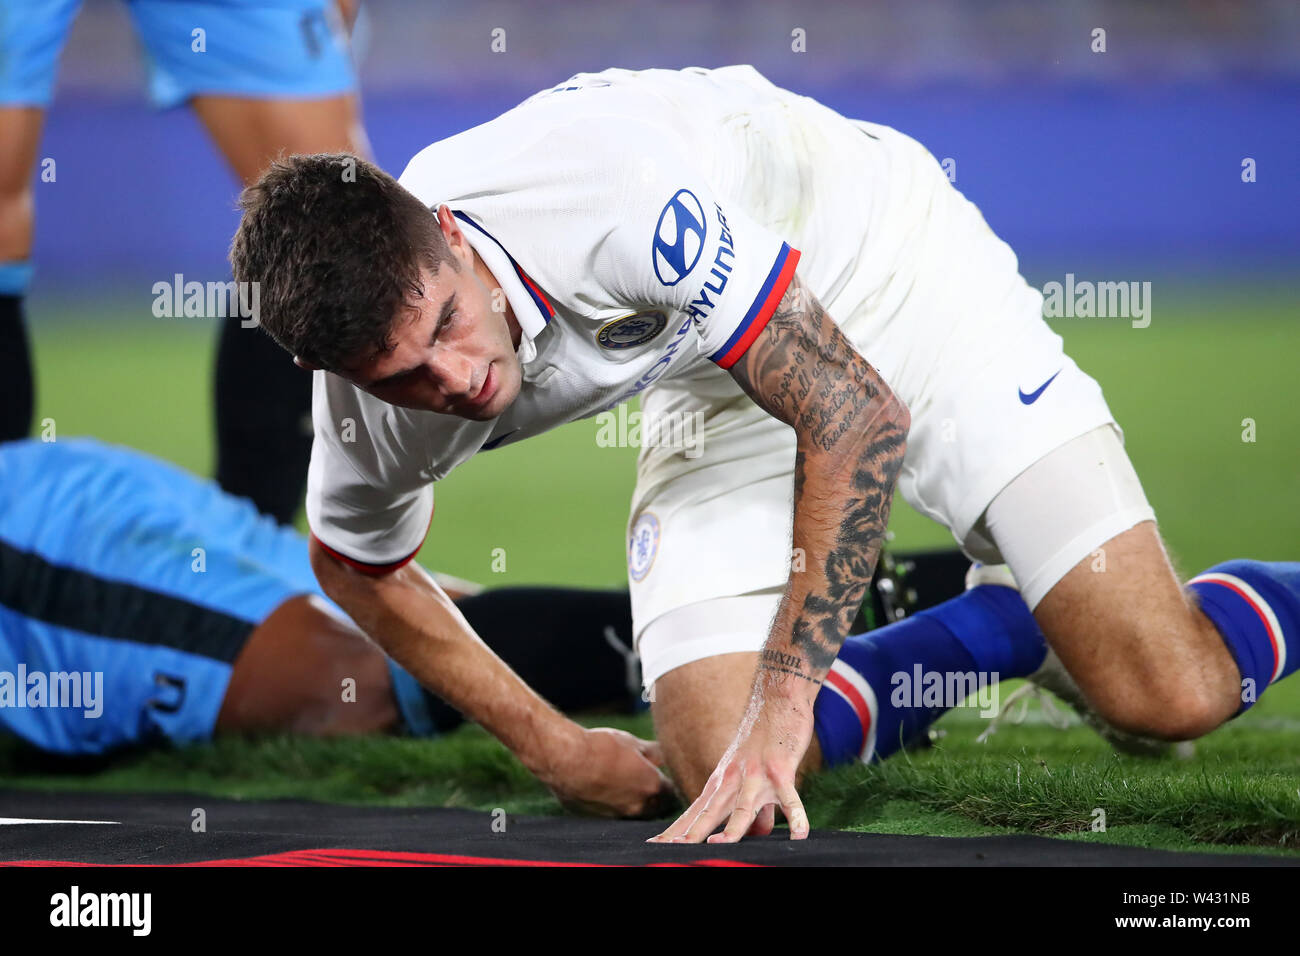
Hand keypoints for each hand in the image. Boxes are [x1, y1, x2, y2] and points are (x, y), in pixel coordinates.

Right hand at [544, 727, 677, 819]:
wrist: (566, 759)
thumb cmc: (602, 747)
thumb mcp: (632, 743)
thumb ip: (653, 753)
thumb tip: (666, 752)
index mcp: (652, 786)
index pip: (673, 792)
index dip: (671, 784)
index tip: (666, 776)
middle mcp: (638, 806)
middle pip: (657, 809)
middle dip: (657, 799)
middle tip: (651, 784)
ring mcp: (617, 816)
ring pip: (635, 815)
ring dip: (635, 804)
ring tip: (626, 786)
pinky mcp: (597, 819)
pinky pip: (612, 815)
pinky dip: (613, 806)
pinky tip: (605, 791)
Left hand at [649, 697, 813, 843]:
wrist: (777, 699)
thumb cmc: (762, 739)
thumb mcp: (747, 774)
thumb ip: (748, 804)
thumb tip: (758, 833)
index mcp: (720, 781)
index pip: (693, 811)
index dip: (676, 830)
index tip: (654, 846)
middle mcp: (732, 779)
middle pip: (709, 812)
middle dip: (691, 833)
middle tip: (672, 850)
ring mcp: (756, 775)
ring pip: (743, 808)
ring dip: (732, 828)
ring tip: (718, 845)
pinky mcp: (781, 771)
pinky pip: (790, 799)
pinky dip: (796, 818)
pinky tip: (799, 836)